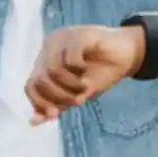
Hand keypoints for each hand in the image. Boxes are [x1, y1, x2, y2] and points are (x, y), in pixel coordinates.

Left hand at [25, 25, 144, 124]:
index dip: (40, 103)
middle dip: (58, 96)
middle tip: (78, 100)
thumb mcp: (77, 93)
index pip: (30, 86)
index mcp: (45, 61)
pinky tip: (88, 71)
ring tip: (85, 87)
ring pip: (53, 70)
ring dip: (70, 86)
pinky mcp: (78, 35)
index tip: (56, 114)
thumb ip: (56, 104)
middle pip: (40, 80)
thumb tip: (33, 121)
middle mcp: (49, 48)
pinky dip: (79, 72)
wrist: (127, 56)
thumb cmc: (101, 73)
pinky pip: (70, 59)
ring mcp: (63, 39)